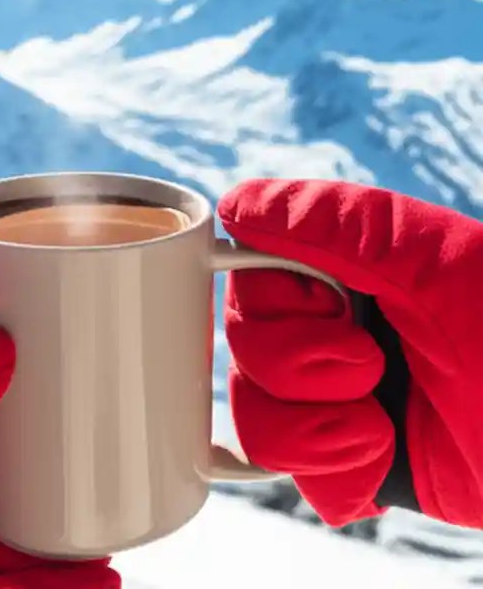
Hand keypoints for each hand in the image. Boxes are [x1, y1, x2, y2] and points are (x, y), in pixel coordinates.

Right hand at [220, 178, 482, 526]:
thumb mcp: (443, 269)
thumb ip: (342, 224)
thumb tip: (240, 205)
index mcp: (357, 271)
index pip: (251, 275)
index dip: (274, 304)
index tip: (335, 311)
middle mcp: (341, 332)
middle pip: (241, 349)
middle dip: (296, 372)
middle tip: (370, 371)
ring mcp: (345, 402)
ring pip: (255, 418)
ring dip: (312, 433)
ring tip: (379, 432)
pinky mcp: (357, 464)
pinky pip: (294, 478)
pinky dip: (334, 478)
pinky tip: (382, 462)